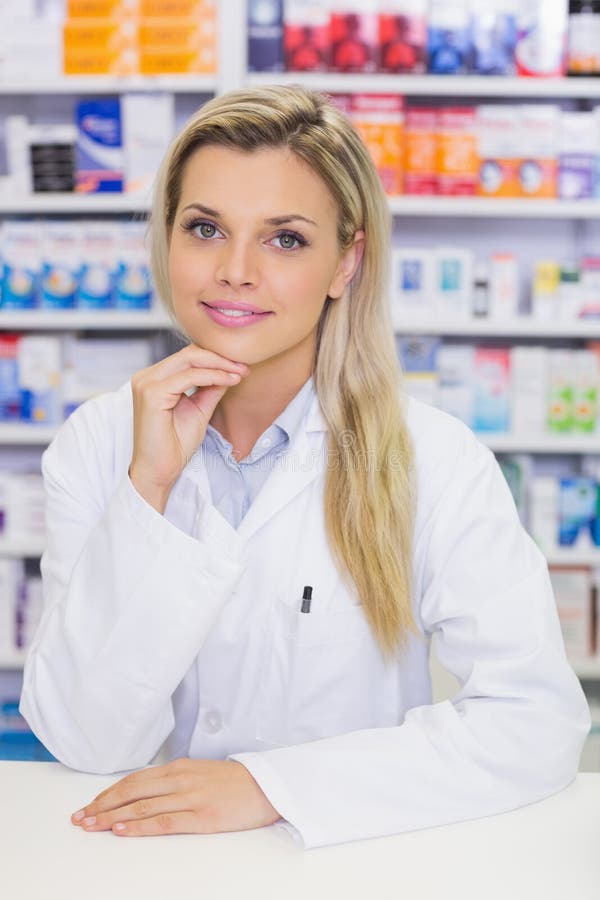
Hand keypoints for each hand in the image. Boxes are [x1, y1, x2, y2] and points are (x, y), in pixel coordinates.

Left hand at [71, 758, 280, 836]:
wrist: (266, 786)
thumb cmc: (233, 782)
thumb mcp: (199, 773)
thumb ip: (173, 780)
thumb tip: (144, 792)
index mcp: (179, 767)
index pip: (134, 779)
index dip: (108, 792)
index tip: (89, 805)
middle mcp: (180, 779)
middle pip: (132, 792)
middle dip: (102, 805)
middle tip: (80, 818)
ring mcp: (190, 797)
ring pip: (142, 807)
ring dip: (112, 817)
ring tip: (91, 826)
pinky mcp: (201, 816)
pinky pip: (164, 821)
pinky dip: (139, 827)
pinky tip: (122, 831)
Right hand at [129, 344, 248, 511]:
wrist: (159, 471)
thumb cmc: (174, 445)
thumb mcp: (199, 410)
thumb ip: (211, 388)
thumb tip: (230, 369)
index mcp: (154, 378)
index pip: (188, 356)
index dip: (216, 357)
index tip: (242, 365)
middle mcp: (146, 377)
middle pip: (189, 353)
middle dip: (221, 357)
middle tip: (244, 365)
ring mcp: (146, 383)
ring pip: (190, 359)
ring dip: (220, 364)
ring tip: (241, 372)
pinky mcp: (151, 393)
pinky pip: (189, 376)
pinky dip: (213, 376)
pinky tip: (230, 380)